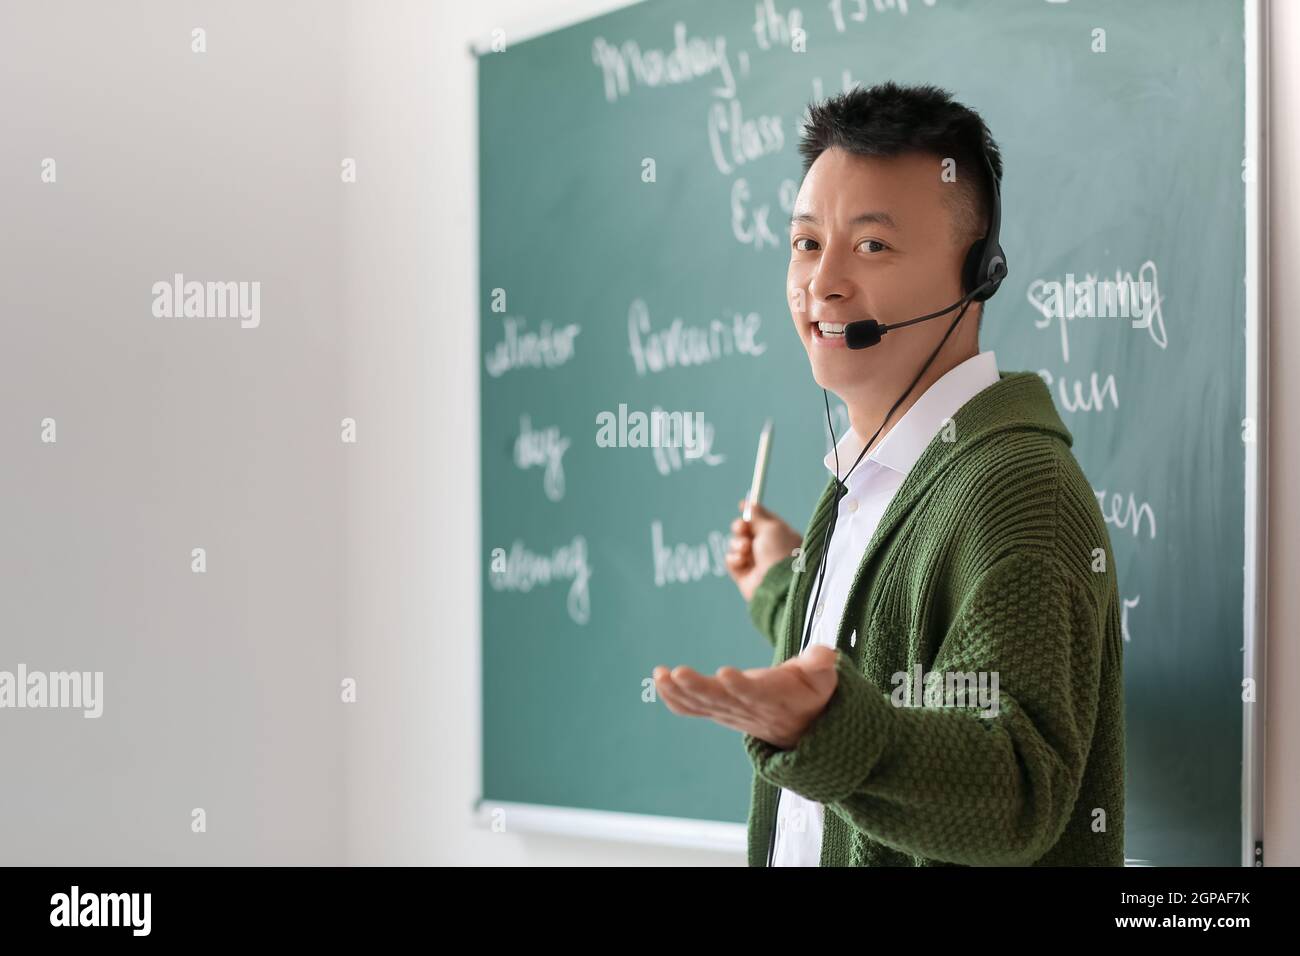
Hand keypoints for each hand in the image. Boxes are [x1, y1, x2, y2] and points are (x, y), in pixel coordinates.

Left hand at [652, 645, 838, 748]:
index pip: (754, 693)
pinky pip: (692, 708)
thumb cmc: (810, 694)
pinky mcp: (718, 711)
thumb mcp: (824, 679)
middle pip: (719, 699)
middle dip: (697, 686)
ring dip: (677, 691)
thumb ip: (821, 664)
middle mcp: (746, 708)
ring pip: (700, 705)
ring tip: (659, 674)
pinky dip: (673, 698)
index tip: (724, 673)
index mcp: (772, 698)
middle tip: (677, 673)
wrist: (801, 727)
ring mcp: (729, 712)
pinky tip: (659, 681)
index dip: (739, 685)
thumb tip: (825, 653)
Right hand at [726, 497, 803, 601]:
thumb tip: (751, 503)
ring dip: (737, 543)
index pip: (764, 520)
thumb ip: (758, 515)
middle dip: (740, 527)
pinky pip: (731, 560)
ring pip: (736, 544)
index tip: (742, 504)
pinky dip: (734, 558)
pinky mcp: (744, 576)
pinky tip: (742, 561)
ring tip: (745, 549)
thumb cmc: (779, 552)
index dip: (752, 512)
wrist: (777, 583)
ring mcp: (756, 563)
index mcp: (781, 536)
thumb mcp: (772, 527)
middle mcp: (768, 549)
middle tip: (741, 527)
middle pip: (746, 531)